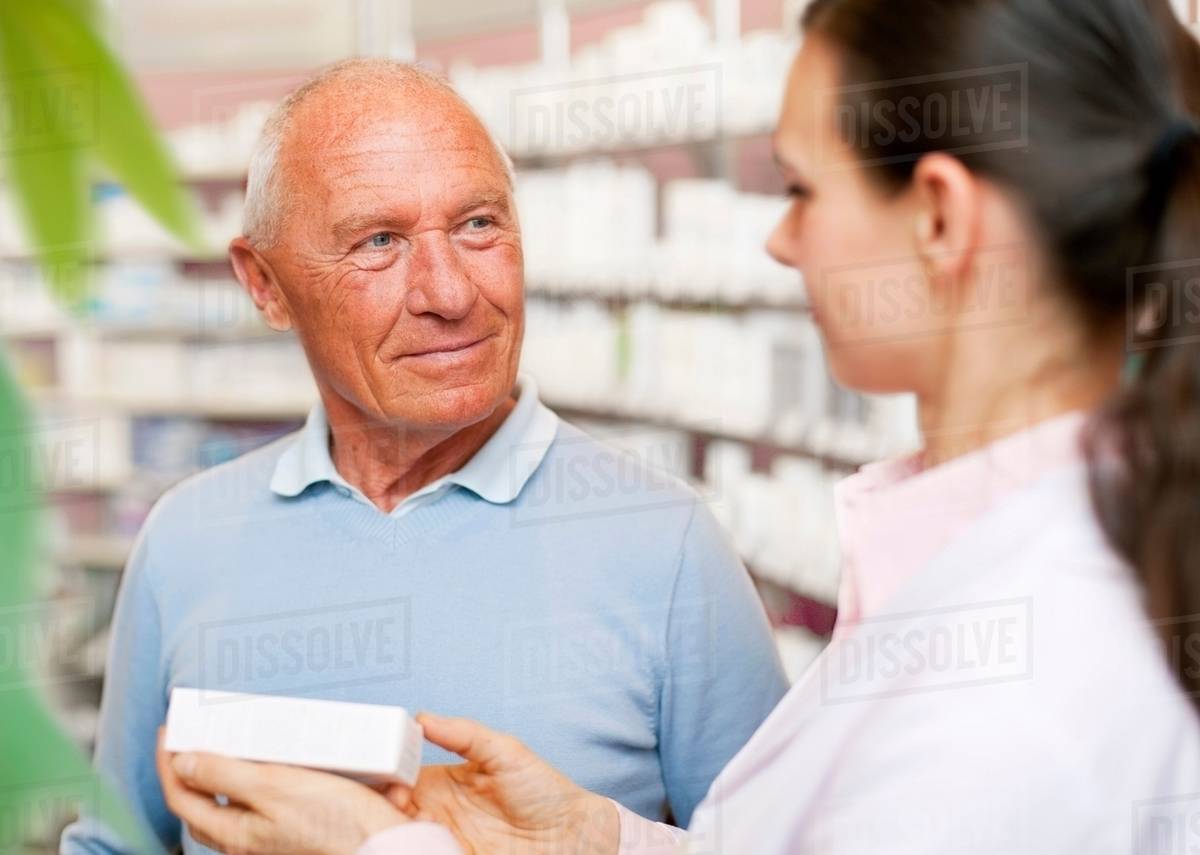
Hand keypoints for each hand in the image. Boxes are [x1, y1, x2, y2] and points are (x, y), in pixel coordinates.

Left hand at [156, 729, 407, 854]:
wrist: (384, 848)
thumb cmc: (337, 823)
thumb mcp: (277, 787)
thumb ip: (226, 775)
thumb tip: (182, 763)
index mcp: (235, 833)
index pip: (181, 797)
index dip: (168, 762)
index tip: (168, 731)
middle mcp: (247, 842)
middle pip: (200, 806)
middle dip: (189, 772)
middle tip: (191, 738)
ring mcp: (270, 841)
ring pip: (230, 808)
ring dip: (221, 777)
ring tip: (229, 747)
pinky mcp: (294, 834)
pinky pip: (262, 808)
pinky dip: (255, 785)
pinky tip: (274, 768)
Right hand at [398, 713, 618, 854]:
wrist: (572, 832)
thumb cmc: (542, 788)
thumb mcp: (504, 751)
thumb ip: (463, 734)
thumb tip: (420, 719)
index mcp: (439, 783)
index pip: (397, 780)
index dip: (386, 778)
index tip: (391, 778)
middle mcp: (434, 815)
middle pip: (390, 813)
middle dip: (384, 809)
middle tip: (400, 804)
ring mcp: (443, 842)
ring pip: (402, 840)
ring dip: (399, 833)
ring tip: (420, 824)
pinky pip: (425, 854)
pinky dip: (417, 849)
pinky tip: (429, 841)